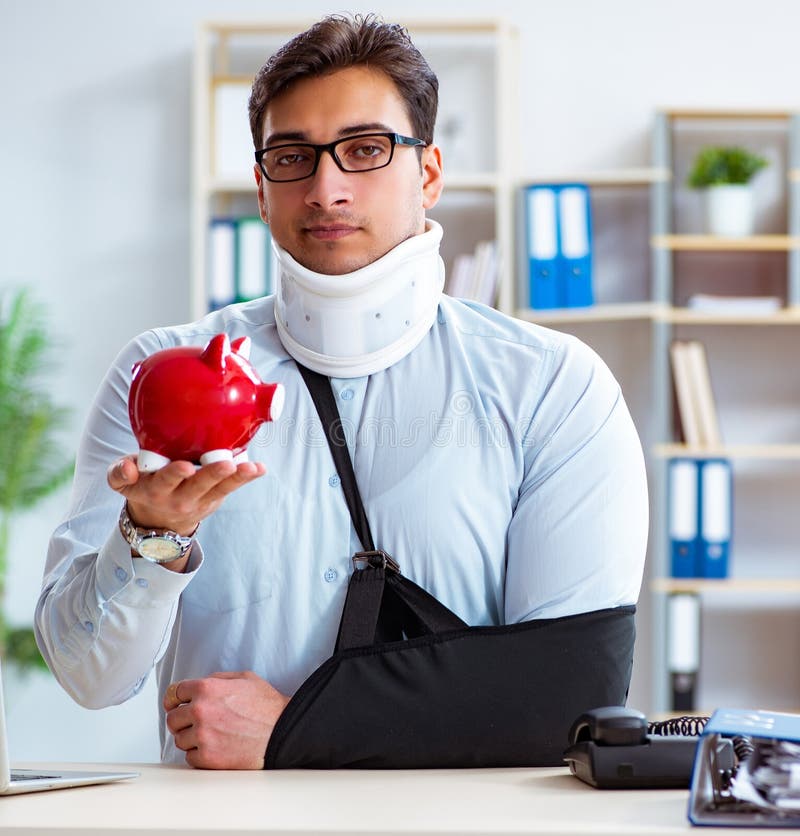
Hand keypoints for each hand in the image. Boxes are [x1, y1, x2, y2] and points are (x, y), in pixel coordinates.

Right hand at [107, 455, 265, 534]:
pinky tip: (260, 468)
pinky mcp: (215, 498)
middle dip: (212, 475)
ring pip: (220, 488)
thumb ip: (119, 473)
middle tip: (226, 464)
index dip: (174, 474)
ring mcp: (201, 499)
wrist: (158, 520)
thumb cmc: (142, 486)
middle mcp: (180, 497)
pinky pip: (232, 487)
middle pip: (198, 486)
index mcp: (156, 489)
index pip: (164, 481)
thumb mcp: (123, 483)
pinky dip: (247, 477)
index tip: (185, 467)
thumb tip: (127, 468)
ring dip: (237, 477)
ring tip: (251, 467)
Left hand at [163, 671, 289, 768]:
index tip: (174, 704)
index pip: (174, 693)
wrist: (281, 731)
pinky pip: (189, 757)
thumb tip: (197, 687)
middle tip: (195, 722)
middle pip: (172, 718)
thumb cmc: (266, 706)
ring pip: (179, 739)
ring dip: (191, 738)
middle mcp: (200, 711)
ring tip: (210, 735)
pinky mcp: (207, 757)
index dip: (174, 698)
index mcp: (207, 689)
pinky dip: (199, 754)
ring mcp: (202, 735)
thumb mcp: (244, 678)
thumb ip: (216, 679)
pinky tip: (215, 747)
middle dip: (183, 720)